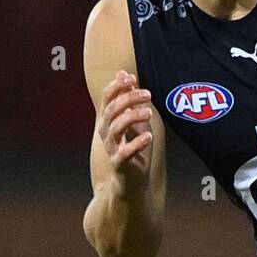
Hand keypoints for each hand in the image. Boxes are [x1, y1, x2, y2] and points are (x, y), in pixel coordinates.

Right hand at [97, 71, 153, 185]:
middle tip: (147, 94)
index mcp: (109, 120)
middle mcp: (107, 133)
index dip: (117, 86)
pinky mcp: (119, 164)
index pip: (107, 98)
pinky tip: (148, 136)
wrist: (132, 182)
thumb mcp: (135, 121)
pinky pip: (124, 152)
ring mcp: (112, 148)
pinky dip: (136, 143)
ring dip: (132, 116)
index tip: (132, 78)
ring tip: (149, 112)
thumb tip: (124, 74)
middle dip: (128, 99)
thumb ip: (130, 101)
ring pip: (115, 128)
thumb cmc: (135, 150)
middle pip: (111, 110)